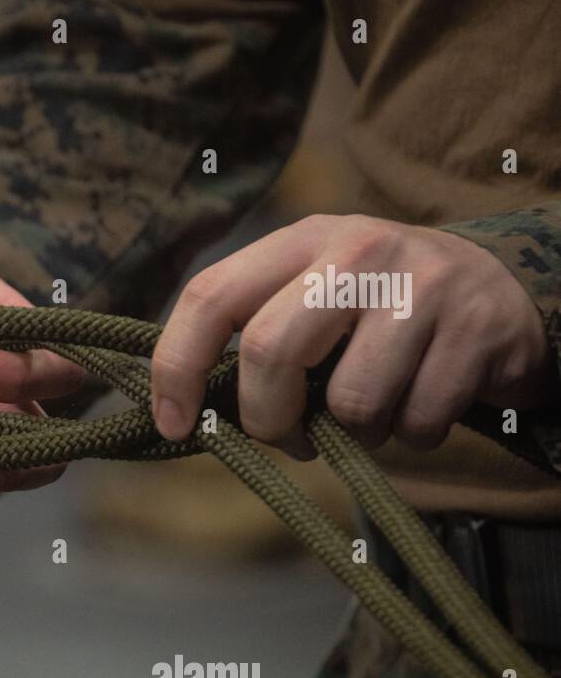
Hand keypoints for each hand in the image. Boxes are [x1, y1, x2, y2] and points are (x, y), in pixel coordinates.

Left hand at [149, 214, 552, 453]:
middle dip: (267, 418)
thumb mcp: (314, 295)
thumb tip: (187, 410)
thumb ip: (255, 334)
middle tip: (288, 438)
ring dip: (356, 434)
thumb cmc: (380, 310)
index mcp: (302, 239)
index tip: (174, 424)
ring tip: (374, 410)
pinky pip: (417, 421)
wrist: (504, 289)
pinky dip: (413, 434)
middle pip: (269, 350)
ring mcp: (423, 284)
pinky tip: (423, 402)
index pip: (211, 295)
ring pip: (351, 401)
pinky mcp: (478, 328)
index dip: (178, 366)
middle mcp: (358, 249)